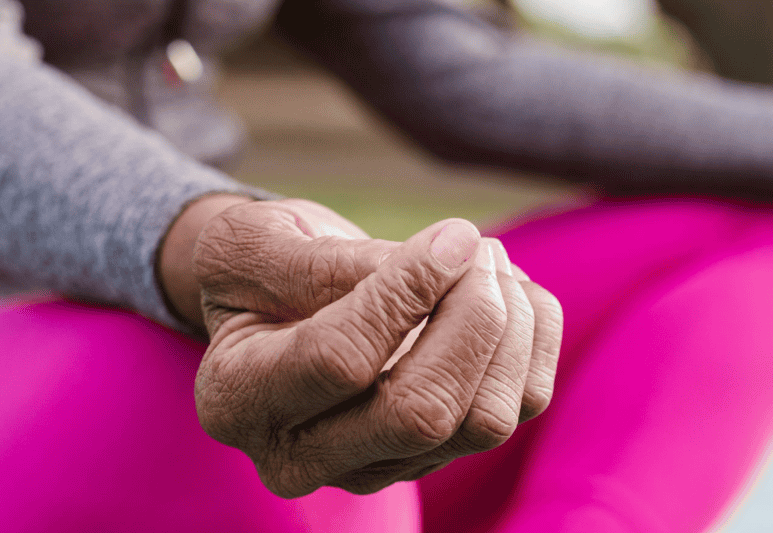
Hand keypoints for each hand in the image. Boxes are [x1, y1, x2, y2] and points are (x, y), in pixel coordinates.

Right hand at [181, 199, 561, 497]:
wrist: (280, 302)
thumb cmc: (259, 268)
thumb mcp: (253, 244)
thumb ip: (323, 260)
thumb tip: (441, 261)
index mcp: (239, 401)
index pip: (340, 361)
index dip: (406, 292)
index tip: (450, 234)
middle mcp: (306, 457)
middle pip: (422, 414)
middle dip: (472, 319)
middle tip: (474, 244)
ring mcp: (382, 465)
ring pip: (485, 420)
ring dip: (508, 325)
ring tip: (484, 256)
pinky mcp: (442, 453)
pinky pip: (523, 404)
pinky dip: (533, 335)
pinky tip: (505, 288)